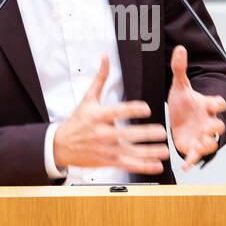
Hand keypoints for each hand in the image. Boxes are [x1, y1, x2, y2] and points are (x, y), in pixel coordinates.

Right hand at [53, 55, 169, 174]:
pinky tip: (156, 165)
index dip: (133, 109)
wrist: (61, 145)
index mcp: (98, 116)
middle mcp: (102, 134)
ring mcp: (105, 149)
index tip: (147, 108)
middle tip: (161, 131)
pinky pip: (128, 164)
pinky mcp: (107, 161)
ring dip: (149, 153)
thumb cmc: (77, 121)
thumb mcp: (88, 99)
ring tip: (164, 150)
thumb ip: (100, 79)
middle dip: (145, 134)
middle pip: (126, 134)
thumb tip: (105, 58)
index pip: (117, 112)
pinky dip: (143, 166)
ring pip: (130, 152)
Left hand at [167, 45, 225, 170]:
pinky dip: (192, 161)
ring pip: (213, 142)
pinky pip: (197, 156)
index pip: (219, 103)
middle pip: (219, 124)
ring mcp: (203, 135)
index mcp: (207, 106)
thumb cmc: (184, 104)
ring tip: (199, 146)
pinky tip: (185, 166)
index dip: (217, 103)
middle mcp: (208, 121)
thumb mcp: (179, 86)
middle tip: (206, 127)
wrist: (180, 120)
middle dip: (215, 126)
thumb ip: (180, 68)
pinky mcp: (194, 147)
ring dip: (207, 144)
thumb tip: (179, 48)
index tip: (211, 104)